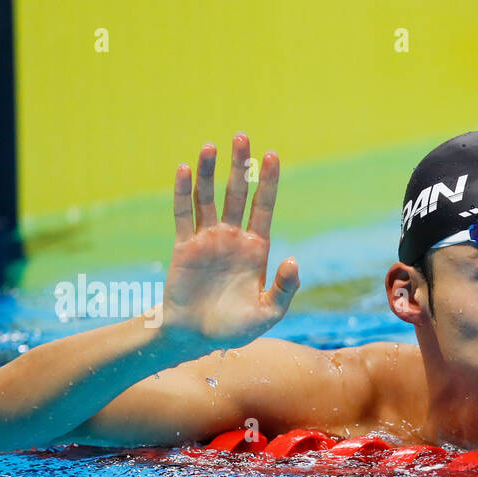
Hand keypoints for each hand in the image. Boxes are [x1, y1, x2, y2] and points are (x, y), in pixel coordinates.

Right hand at [158, 133, 299, 349]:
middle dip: (240, 166)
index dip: (268, 182)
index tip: (273, 155)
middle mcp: (232, 238)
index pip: (263, 207)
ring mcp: (207, 239)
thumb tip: (294, 261)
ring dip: (210, 172)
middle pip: (237, 193)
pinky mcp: (184, 245)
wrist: (196, 338)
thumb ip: (284, 289)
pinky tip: (185, 169)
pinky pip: (183, 214)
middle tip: (242, 137)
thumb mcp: (268, 313)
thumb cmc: (235, 328)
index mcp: (256, 249)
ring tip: (212, 146)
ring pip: (208, 197)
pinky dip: (183, 192)